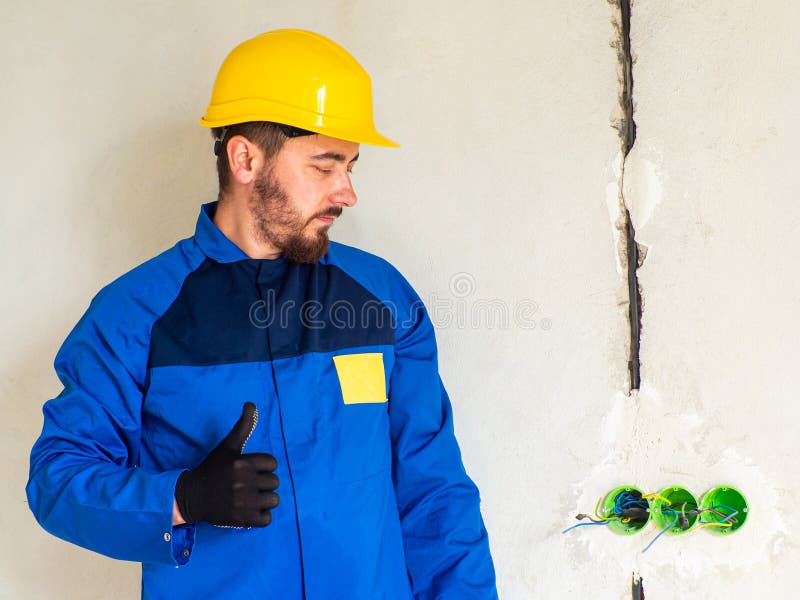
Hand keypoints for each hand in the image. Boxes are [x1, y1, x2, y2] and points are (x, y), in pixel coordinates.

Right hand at [174, 402, 278, 526]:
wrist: (192, 496)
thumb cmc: (213, 469)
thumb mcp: (228, 446)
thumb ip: (243, 426)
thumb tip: (251, 403)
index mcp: (242, 463)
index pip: (272, 463)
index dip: (263, 466)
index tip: (250, 470)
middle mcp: (243, 483)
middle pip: (275, 482)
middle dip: (264, 483)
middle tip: (248, 484)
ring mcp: (243, 503)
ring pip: (274, 500)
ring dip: (264, 500)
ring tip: (250, 497)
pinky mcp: (243, 520)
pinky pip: (267, 519)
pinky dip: (261, 516)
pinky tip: (249, 509)